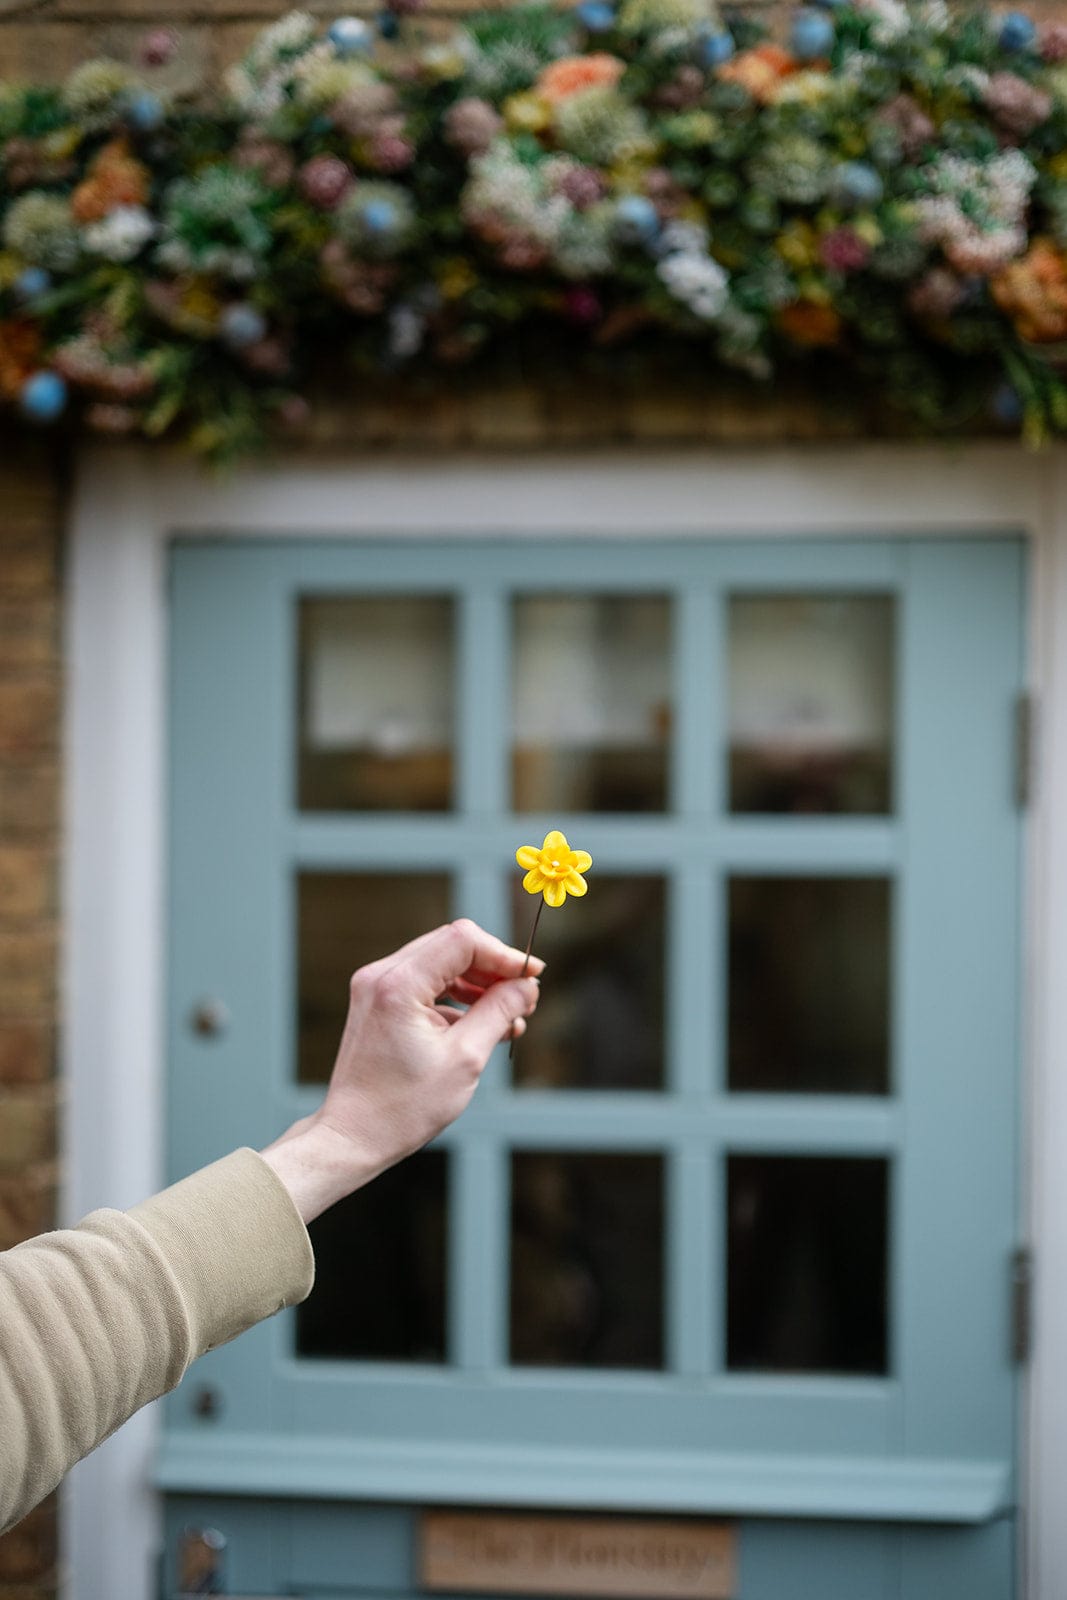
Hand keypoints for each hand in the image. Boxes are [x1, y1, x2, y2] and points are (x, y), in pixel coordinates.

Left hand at [261, 920, 542, 1221]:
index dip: (504, 954)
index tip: (533, 976)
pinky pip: (426, 984)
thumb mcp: (465, 1058)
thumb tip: (527, 986)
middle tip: (525, 999)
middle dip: (493, 969)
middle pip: (452, 946)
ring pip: (441, 963)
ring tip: (510, 1018)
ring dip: (478, 985)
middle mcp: (381, 975)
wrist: (353, 1136)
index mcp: (399, 985)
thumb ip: (500, 1013)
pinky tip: (482, 1027)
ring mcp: (375, 987)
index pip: (463, 941)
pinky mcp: (378, 1002)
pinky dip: (456, 999)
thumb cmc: (404, 1107)